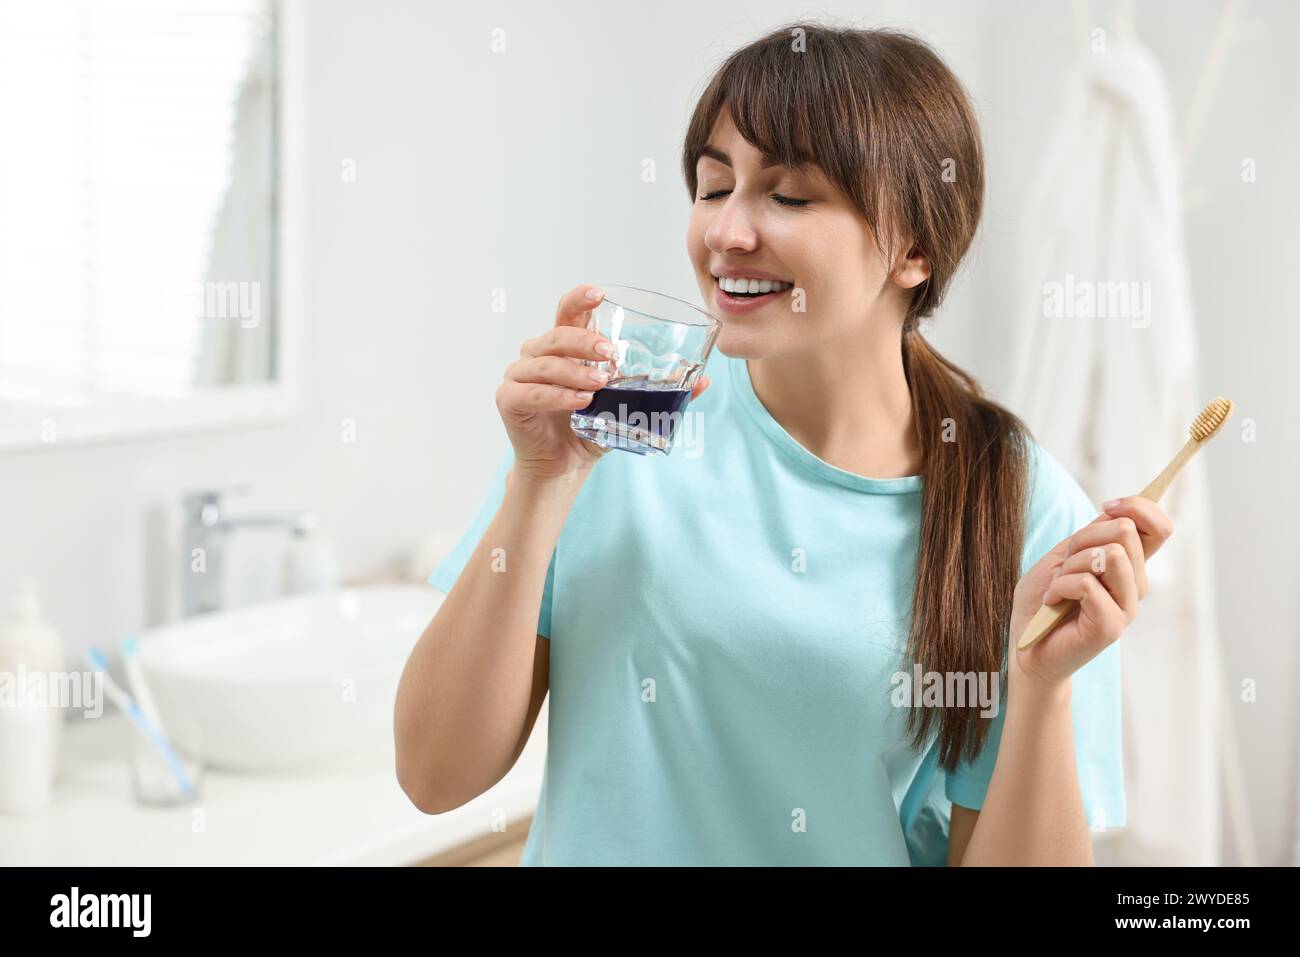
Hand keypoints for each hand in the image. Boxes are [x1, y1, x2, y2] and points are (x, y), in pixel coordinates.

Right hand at [496, 283, 711, 483]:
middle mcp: (537, 355)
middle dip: (584, 341)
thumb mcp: (628, 407)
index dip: (580, 298)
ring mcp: (519, 376)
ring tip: (600, 384)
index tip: (599, 293)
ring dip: (574, 371)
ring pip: (545, 363)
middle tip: (610, 355)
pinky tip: (579, 401)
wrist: (564, 467)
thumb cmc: (591, 429)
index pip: (568, 311)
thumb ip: (660, 392)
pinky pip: (532, 393)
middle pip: (556, 335)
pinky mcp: (509, 401)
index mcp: (563, 347)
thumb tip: (704, 381)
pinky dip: (556, 396)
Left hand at [1008, 496, 1174, 697]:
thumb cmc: (1043, 599)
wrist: (1026, 643)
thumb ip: (1094, 535)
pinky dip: (1059, 586)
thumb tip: (1119, 510)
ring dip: (1072, 563)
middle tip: (1065, 563)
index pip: (1159, 527)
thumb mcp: (1064, 555)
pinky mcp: (1112, 625)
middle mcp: (1135, 585)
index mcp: (1129, 565)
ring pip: (1110, 555)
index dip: (1139, 507)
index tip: (1107, 506)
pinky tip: (1052, 601)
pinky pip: (1087, 583)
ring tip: (1059, 585)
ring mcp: (1127, 606)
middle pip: (1126, 531)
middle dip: (1083, 537)